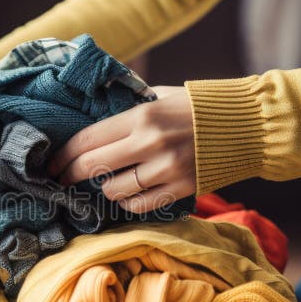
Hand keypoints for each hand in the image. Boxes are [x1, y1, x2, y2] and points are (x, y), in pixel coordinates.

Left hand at [47, 86, 195, 213]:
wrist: (248, 124)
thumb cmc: (198, 106)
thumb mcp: (159, 96)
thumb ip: (127, 109)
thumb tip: (93, 118)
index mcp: (142, 116)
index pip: (88, 139)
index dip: (64, 155)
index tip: (52, 163)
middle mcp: (151, 143)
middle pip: (93, 167)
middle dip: (70, 175)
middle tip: (61, 180)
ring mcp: (166, 169)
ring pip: (114, 190)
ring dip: (104, 188)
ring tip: (108, 181)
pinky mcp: (181, 188)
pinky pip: (139, 205)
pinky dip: (128, 202)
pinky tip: (129, 193)